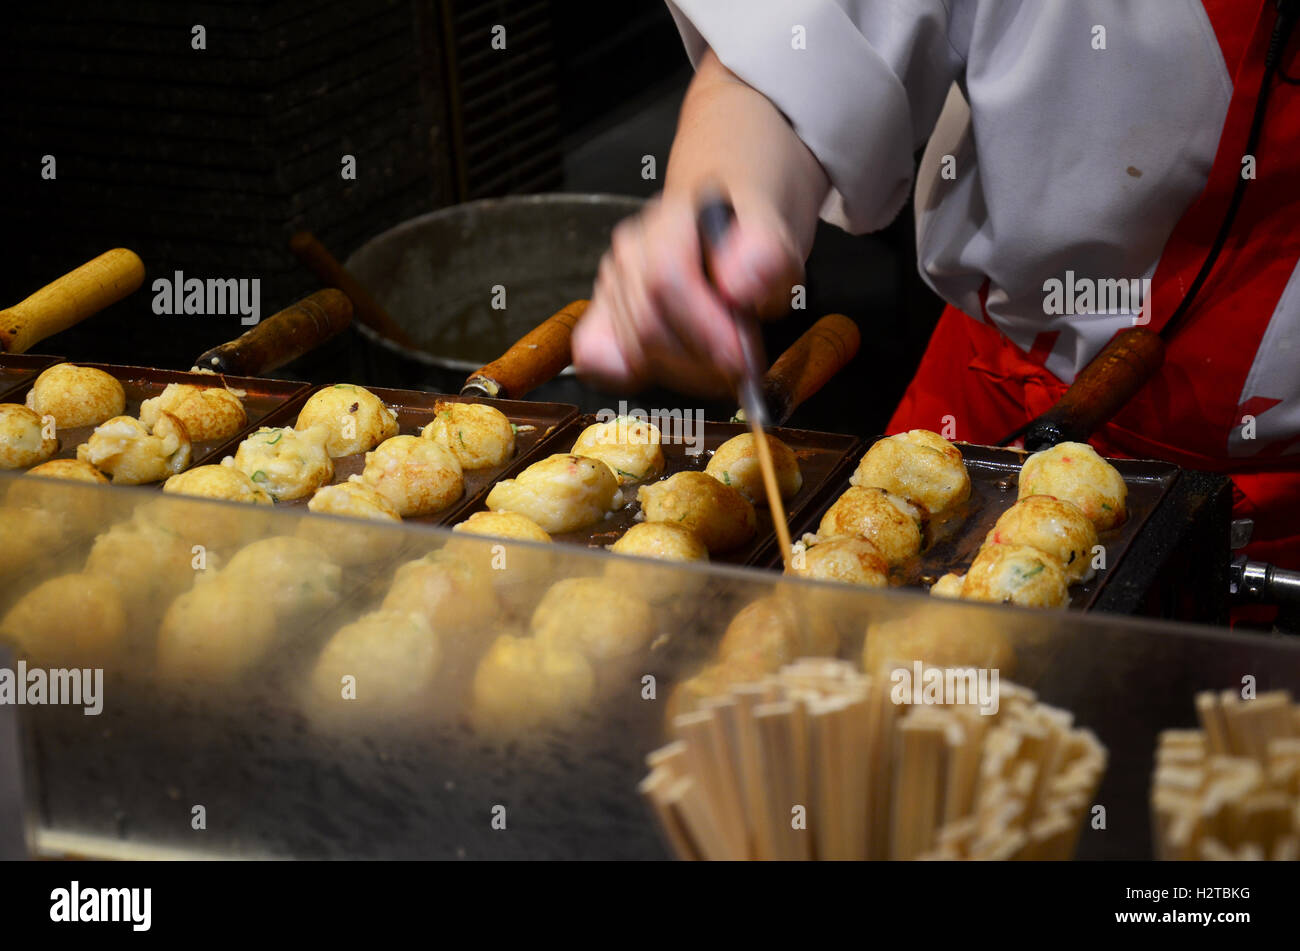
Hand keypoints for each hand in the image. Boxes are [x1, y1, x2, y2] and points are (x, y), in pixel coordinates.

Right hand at [572, 193, 802, 397]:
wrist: (731, 221)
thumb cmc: (751, 234)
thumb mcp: (778, 239)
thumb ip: (765, 256)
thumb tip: (737, 285)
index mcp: (670, 220)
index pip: (666, 281)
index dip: (704, 331)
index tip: (741, 362)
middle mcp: (631, 250)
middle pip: (648, 325)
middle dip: (700, 363)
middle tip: (741, 371)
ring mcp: (612, 283)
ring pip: (633, 350)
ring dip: (684, 374)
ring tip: (721, 366)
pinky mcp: (602, 314)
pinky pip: (596, 357)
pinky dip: (632, 378)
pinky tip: (672, 370)